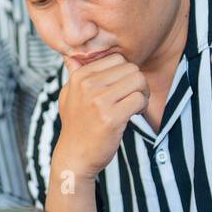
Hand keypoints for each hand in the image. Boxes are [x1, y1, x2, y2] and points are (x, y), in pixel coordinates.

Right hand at [55, 52, 148, 179]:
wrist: (75, 157)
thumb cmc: (75, 126)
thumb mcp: (68, 96)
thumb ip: (73, 74)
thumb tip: (70, 55)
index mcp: (80, 77)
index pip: (117, 58)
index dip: (125, 72)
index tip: (122, 88)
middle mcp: (88, 86)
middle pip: (131, 67)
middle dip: (137, 82)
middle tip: (133, 97)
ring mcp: (99, 101)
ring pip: (138, 80)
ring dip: (143, 93)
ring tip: (134, 105)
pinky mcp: (111, 118)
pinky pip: (140, 99)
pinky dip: (142, 107)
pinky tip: (134, 114)